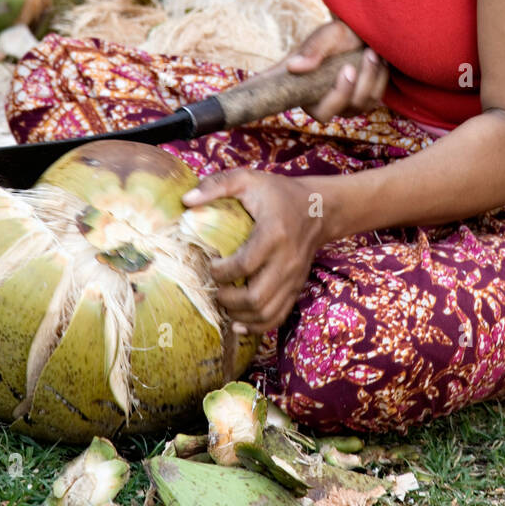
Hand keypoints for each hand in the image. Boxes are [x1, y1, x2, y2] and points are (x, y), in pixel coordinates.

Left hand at [180, 168, 324, 334]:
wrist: (319, 208)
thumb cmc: (278, 193)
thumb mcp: (248, 179)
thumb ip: (217, 185)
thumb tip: (185, 201)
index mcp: (274, 233)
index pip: (245, 264)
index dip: (222, 272)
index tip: (211, 265)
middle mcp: (287, 260)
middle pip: (256, 297)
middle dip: (228, 300)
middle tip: (215, 290)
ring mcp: (294, 277)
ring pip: (267, 313)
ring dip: (240, 316)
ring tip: (225, 305)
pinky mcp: (297, 287)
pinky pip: (279, 316)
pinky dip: (258, 326)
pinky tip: (239, 323)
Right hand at [259, 18, 388, 122]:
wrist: (353, 34)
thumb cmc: (334, 37)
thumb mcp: (324, 37)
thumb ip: (312, 51)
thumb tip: (293, 66)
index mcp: (309, 95)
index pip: (322, 113)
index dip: (337, 97)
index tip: (348, 69)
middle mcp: (329, 106)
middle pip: (347, 109)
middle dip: (361, 83)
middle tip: (368, 53)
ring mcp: (348, 106)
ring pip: (364, 103)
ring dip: (373, 77)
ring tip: (372, 52)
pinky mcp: (364, 101)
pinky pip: (376, 97)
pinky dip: (381, 78)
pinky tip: (380, 60)